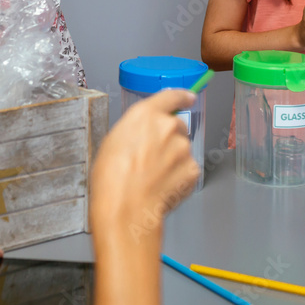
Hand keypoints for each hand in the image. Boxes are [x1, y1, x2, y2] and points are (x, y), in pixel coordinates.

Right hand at [90, 89, 200, 245]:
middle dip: (169, 139)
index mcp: (145, 114)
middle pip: (177, 126)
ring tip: (153, 178)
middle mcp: (168, 126)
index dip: (182, 96)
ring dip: (173, 160)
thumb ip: (134, 130)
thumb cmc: (111, 179)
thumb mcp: (112, 142)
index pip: (171, 96)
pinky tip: (162, 187)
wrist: (126, 208)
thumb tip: (142, 135)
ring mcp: (183, 148)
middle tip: (152, 158)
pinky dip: (179, 178)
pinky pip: (188, 170)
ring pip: (182, 150)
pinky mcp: (192, 169)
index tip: (189, 97)